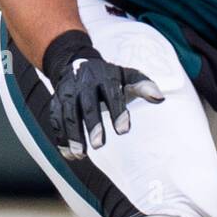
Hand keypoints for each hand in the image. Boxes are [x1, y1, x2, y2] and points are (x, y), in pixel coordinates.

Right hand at [44, 30, 163, 159]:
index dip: (117, 112)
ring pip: (68, 114)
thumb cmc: (108, 76)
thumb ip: (143, 86)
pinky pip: (55, 119)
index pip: (112, 94)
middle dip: (92, 125)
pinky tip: (68, 154)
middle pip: (87, 105)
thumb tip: (160, 98)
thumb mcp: (127, 75)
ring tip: (80, 155)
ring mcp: (68, 92)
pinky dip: (60, 137)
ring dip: (73, 135)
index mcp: (105, 76)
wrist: (76, 61)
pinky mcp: (56, 101)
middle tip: (99, 145)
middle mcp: (84, 83)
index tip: (123, 131)